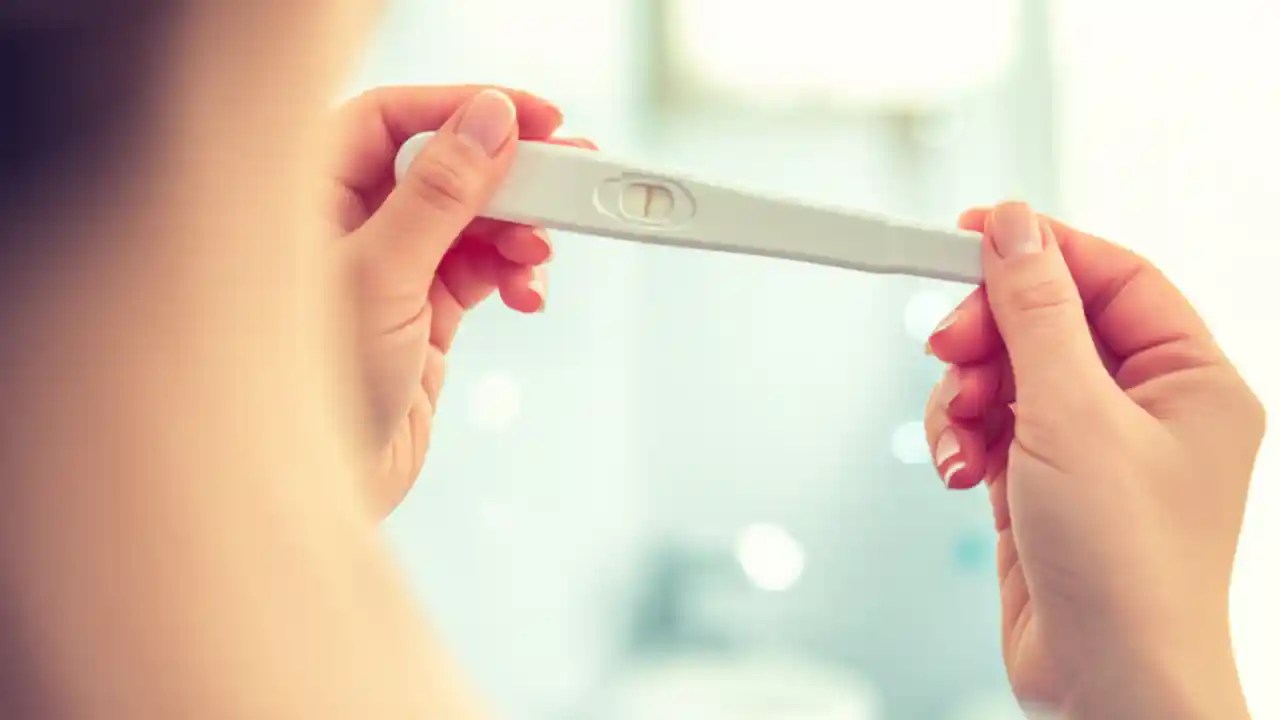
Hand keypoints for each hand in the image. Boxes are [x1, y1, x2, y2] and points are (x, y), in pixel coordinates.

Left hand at [328, 86, 592, 517]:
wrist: (325, 487)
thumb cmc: (311, 385)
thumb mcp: (381, 276)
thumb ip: (438, 195)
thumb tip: (488, 121)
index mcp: (311, 196)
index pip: (394, 118)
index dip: (464, 108)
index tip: (533, 116)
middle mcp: (349, 223)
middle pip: (444, 167)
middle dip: (509, 175)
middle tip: (573, 175)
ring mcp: (390, 269)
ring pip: (472, 220)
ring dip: (518, 232)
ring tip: (539, 257)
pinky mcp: (423, 313)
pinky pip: (481, 270)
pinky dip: (512, 274)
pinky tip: (528, 293)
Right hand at [924, 203, 1263, 716]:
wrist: (1105, 684)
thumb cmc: (1128, 569)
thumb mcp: (1074, 416)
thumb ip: (1036, 313)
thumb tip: (1014, 230)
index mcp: (1189, 379)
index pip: (1112, 277)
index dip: (1041, 248)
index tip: (971, 231)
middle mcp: (1144, 408)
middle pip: (1048, 324)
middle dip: (988, 335)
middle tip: (946, 346)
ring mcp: (1092, 447)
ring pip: (1008, 375)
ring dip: (966, 396)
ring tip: (961, 436)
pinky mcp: (1043, 483)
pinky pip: (991, 427)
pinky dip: (963, 439)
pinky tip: (961, 471)